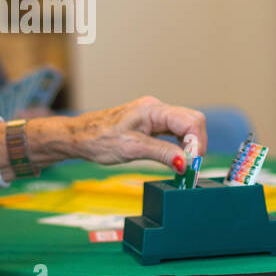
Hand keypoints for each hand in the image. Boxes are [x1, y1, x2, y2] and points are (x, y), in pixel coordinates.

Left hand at [58, 96, 207, 170]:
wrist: (79, 137)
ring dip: (188, 146)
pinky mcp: (150, 124)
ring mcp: (154, 115)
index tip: (192, 164)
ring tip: (183, 166)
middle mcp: (156, 108)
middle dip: (196, 145)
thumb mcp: (132, 149)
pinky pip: (174, 131)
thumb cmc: (98, 139)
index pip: (191, 121)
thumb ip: (162, 153)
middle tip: (190, 167)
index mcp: (152, 110)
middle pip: (192, 121)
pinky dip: (179, 145)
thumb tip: (185, 163)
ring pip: (185, 127)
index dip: (197, 143)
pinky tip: (174, 158)